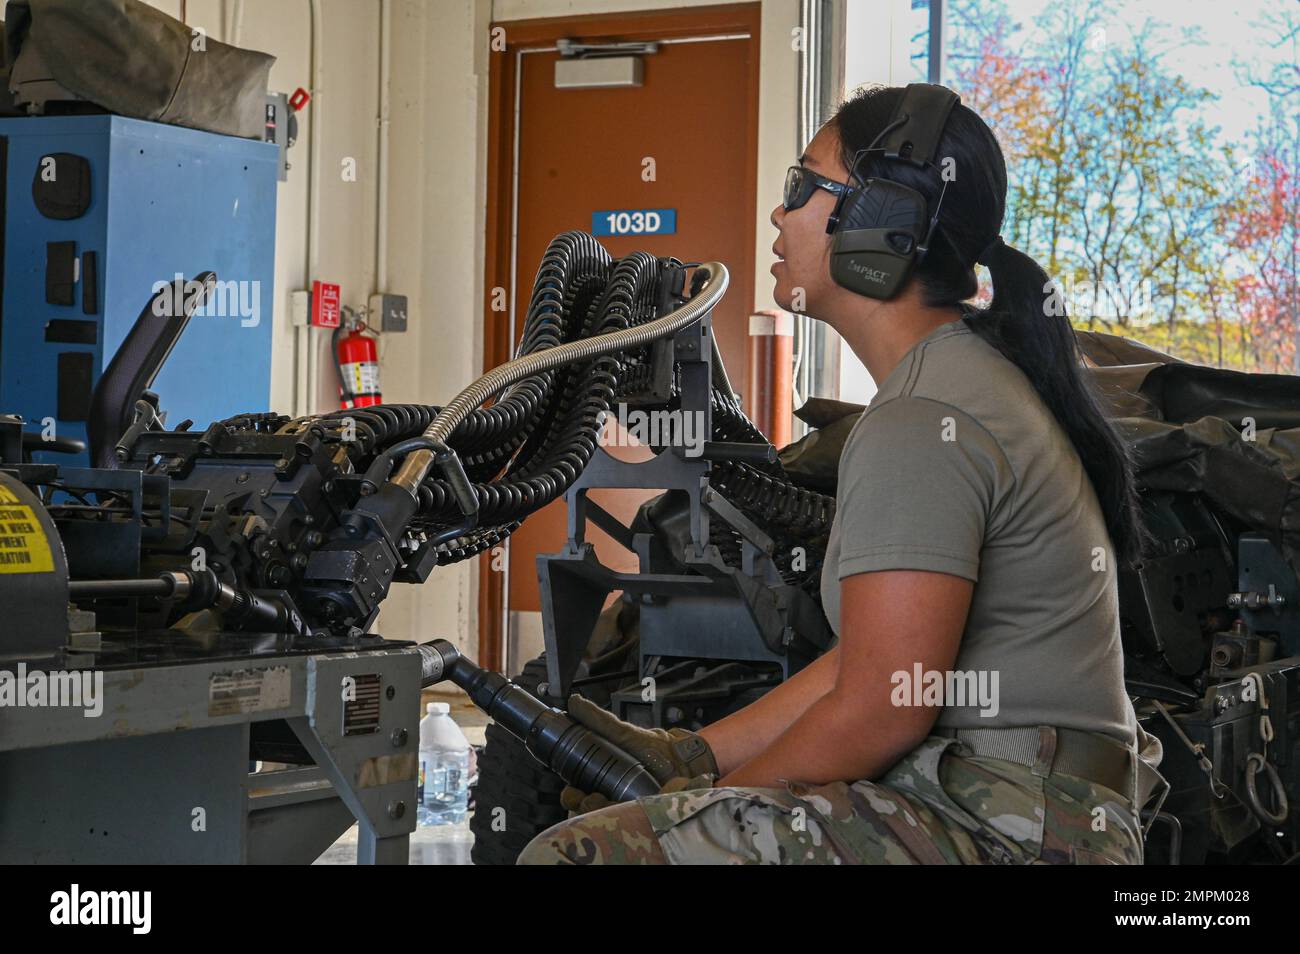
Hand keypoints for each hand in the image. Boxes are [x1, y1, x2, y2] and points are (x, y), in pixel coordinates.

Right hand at [558, 696, 718, 814]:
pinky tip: (626, 809)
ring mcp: (628, 813)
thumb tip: (575, 702)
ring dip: (602, 812)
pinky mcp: (645, 821)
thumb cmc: (654, 748)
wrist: (685, 759)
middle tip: (590, 797)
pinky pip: (628, 826)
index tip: (571, 791)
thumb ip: (600, 721)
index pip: (575, 795)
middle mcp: (611, 799)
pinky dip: (624, 819)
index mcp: (600, 781)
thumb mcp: (625, 733)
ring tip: (607, 801)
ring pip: (605, 820)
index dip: (570, 795)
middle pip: (586, 811)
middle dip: (583, 806)